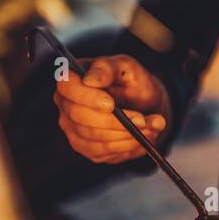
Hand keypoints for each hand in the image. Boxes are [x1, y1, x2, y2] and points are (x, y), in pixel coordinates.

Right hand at [53, 54, 170, 163]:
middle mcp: (66, 105)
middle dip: (114, 121)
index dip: (87, 97)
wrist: (146, 105)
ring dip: (126, 134)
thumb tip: (89, 80)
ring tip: (152, 126)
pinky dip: (127, 146)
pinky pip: (103, 152)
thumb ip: (108, 68)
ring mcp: (73, 129)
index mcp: (72, 78)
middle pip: (80, 117)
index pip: (67, 87)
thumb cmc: (132, 82)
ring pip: (94, 138)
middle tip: (142, 120)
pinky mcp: (87, 148)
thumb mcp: (125, 67)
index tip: (111, 104)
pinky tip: (144, 137)